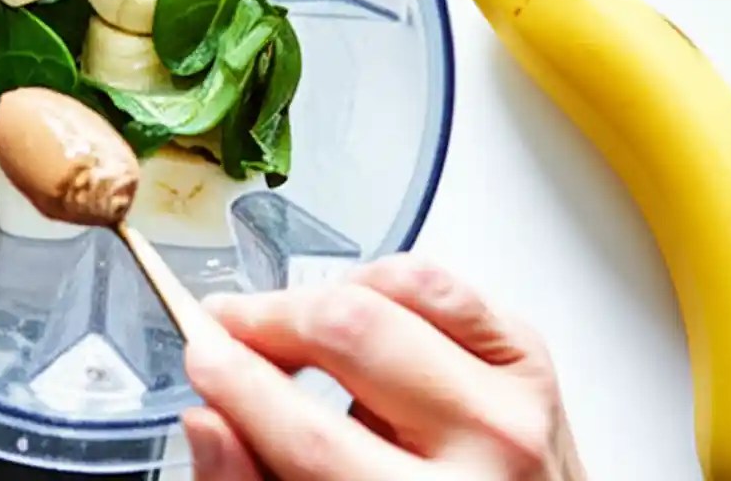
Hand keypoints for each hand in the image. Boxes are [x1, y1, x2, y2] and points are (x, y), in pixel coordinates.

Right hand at [181, 254, 586, 480]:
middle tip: (227, 325)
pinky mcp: (530, 356)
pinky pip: (442, 283)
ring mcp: (518, 394)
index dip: (239, 383)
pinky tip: (356, 309)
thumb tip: (207, 421)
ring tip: (289, 325)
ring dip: (325, 295)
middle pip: (355, 337)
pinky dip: (384, 280)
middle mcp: (489, 449)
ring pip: (400, 289)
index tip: (200, 351)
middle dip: (270, 319)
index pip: (312, 435)